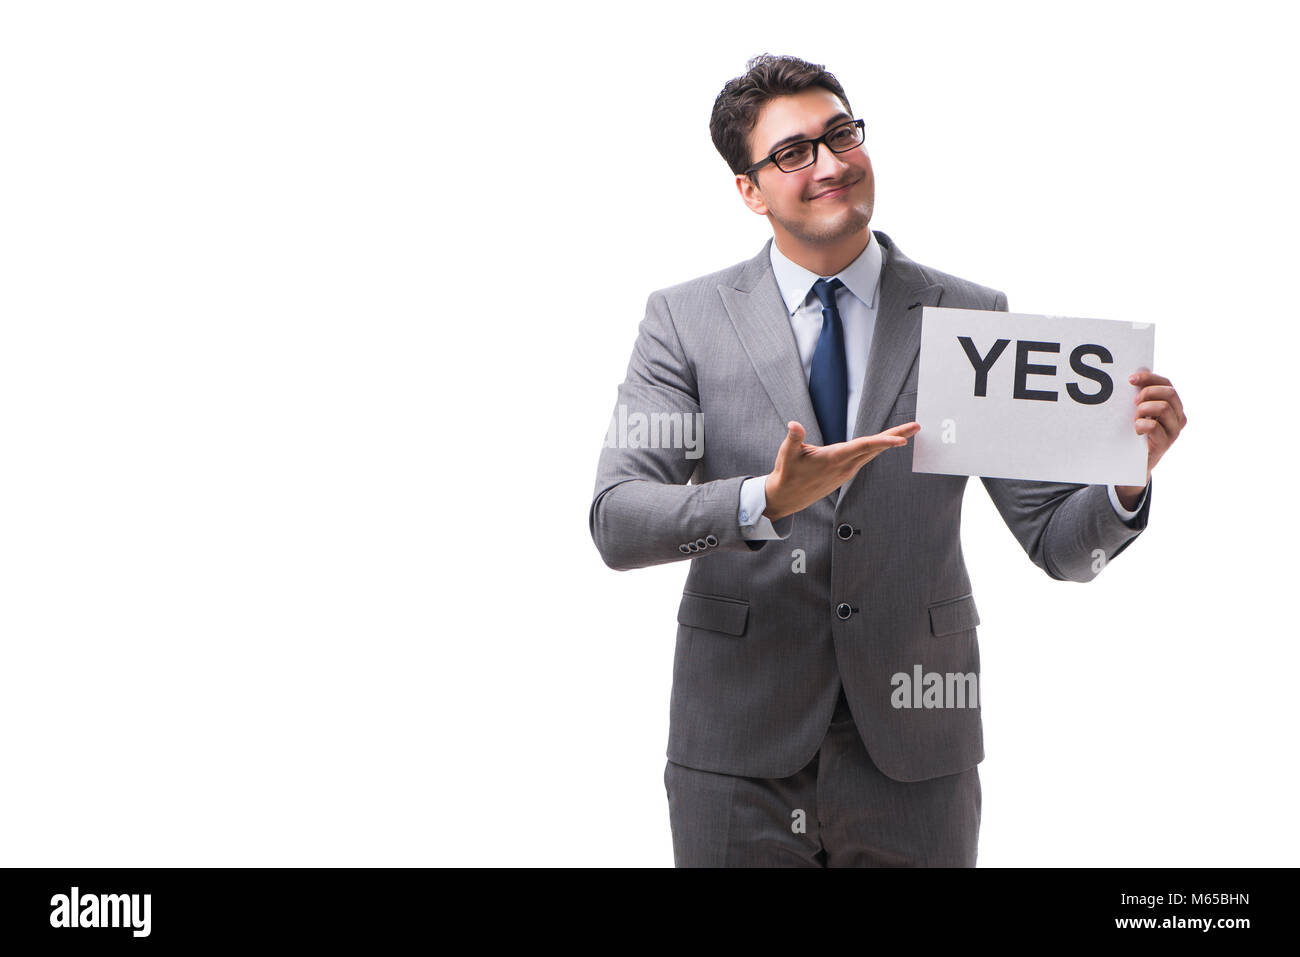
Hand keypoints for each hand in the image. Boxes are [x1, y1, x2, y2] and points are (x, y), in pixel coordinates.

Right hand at [763, 420, 920, 520]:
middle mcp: (845, 465)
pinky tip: (885, 443)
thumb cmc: (787, 473)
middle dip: (897, 436)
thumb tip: (794, 424)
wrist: (786, 497)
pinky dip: (878, 449)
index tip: (903, 439)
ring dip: (890, 441)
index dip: (883, 442)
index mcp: (834, 457)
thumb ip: (794, 437)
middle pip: (875, 448)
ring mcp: (846, 471)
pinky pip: (866, 458)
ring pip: (872, 453)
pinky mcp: (845, 474)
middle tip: (916, 426)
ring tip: (907, 431)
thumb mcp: (787, 453)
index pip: (863, 446)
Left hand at [1115, 370, 1185, 508]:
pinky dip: (1141, 425)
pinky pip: (1153, 426)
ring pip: (1162, 407)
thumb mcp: (1141, 411)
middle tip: (1134, 403)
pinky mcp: (1165, 443)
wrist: (1136, 462)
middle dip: (1147, 393)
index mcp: (1174, 405)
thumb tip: (1132, 378)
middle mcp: (1179, 417)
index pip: (1167, 383)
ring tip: (1135, 419)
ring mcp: (1174, 431)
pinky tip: (1136, 430)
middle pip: (1169, 392)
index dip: (1149, 378)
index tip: (1131, 379)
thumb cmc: (1138, 432)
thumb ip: (1142, 397)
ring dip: (1143, 410)